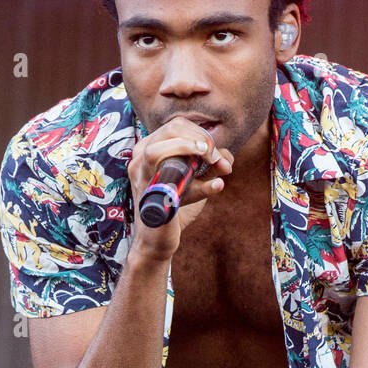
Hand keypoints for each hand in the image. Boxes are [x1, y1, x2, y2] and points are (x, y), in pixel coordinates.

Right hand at [127, 116, 233, 264]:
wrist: (160, 241)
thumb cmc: (176, 208)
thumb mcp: (197, 183)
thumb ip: (211, 167)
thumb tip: (227, 157)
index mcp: (149, 149)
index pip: (177, 126)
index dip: (202, 134)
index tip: (216, 155)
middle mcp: (140, 157)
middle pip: (173, 128)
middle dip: (202, 139)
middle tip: (217, 159)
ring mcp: (140, 174)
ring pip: (163, 143)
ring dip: (194, 147)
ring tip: (212, 161)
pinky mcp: (147, 193)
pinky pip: (168, 174)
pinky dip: (195, 175)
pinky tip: (214, 181)